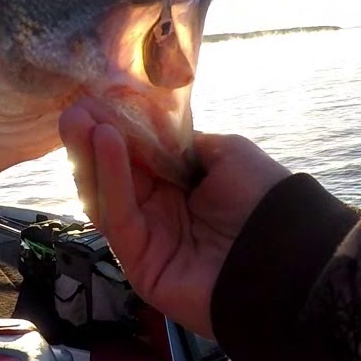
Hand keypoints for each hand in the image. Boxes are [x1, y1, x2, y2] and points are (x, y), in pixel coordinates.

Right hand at [59, 98, 289, 339]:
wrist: (288, 260)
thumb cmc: (265, 203)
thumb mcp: (228, 154)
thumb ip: (184, 140)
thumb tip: (148, 126)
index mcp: (181, 187)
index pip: (136, 156)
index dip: (114, 127)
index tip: (92, 99)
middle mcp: (160, 211)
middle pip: (114, 174)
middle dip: (92, 139)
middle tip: (73, 109)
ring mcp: (147, 238)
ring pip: (107, 194)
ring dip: (91, 155)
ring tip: (79, 121)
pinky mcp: (138, 262)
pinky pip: (119, 217)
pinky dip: (109, 178)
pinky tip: (105, 144)